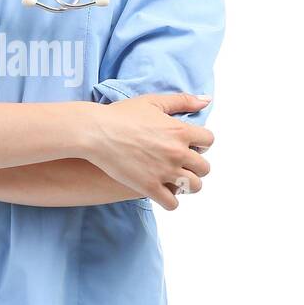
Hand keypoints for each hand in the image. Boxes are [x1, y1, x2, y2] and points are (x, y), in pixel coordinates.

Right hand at [84, 93, 214, 209]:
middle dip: (195, 166)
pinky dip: (170, 200)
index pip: (209, 141)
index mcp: (180, 131)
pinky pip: (172, 203)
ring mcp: (165, 172)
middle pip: (204, 168)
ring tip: (173, 179)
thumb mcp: (151, 101)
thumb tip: (206, 100)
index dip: (200, 143)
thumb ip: (181, 100)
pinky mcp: (149, 187)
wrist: (95, 132)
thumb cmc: (120, 115)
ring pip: (193, 187)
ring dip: (186, 184)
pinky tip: (161, 192)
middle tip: (179, 163)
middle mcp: (177, 153)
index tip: (188, 144)